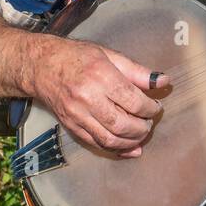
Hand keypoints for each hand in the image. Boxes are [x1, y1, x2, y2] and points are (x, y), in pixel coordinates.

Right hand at [27, 38, 169, 156]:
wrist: (42, 66)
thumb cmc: (77, 57)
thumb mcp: (110, 55)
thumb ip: (137, 71)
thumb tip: (163, 81)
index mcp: (100, 77)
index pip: (133, 102)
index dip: (150, 109)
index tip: (156, 107)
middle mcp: (87, 99)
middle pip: (123, 124)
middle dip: (143, 128)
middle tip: (150, 122)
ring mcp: (77, 115)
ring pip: (110, 140)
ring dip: (131, 142)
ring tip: (141, 133)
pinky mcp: (71, 126)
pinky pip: (96, 144)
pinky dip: (116, 149)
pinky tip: (129, 147)